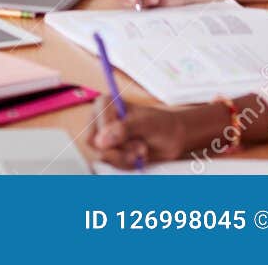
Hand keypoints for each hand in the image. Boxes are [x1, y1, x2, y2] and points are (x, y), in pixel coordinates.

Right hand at [92, 100, 211, 169]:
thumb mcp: (145, 123)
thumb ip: (123, 129)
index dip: (110, 136)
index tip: (129, 140)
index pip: (96, 124)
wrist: (172, 138)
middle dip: (121, 150)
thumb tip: (102, 140)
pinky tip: (138, 156)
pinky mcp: (110, 152)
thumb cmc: (161, 124)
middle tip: (140, 148)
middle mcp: (101, 120)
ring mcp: (104, 137)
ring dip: (126, 157)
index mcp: (105, 104)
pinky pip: (111, 164)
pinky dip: (126, 164)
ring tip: (142, 150)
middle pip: (95, 143)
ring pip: (103, 155)